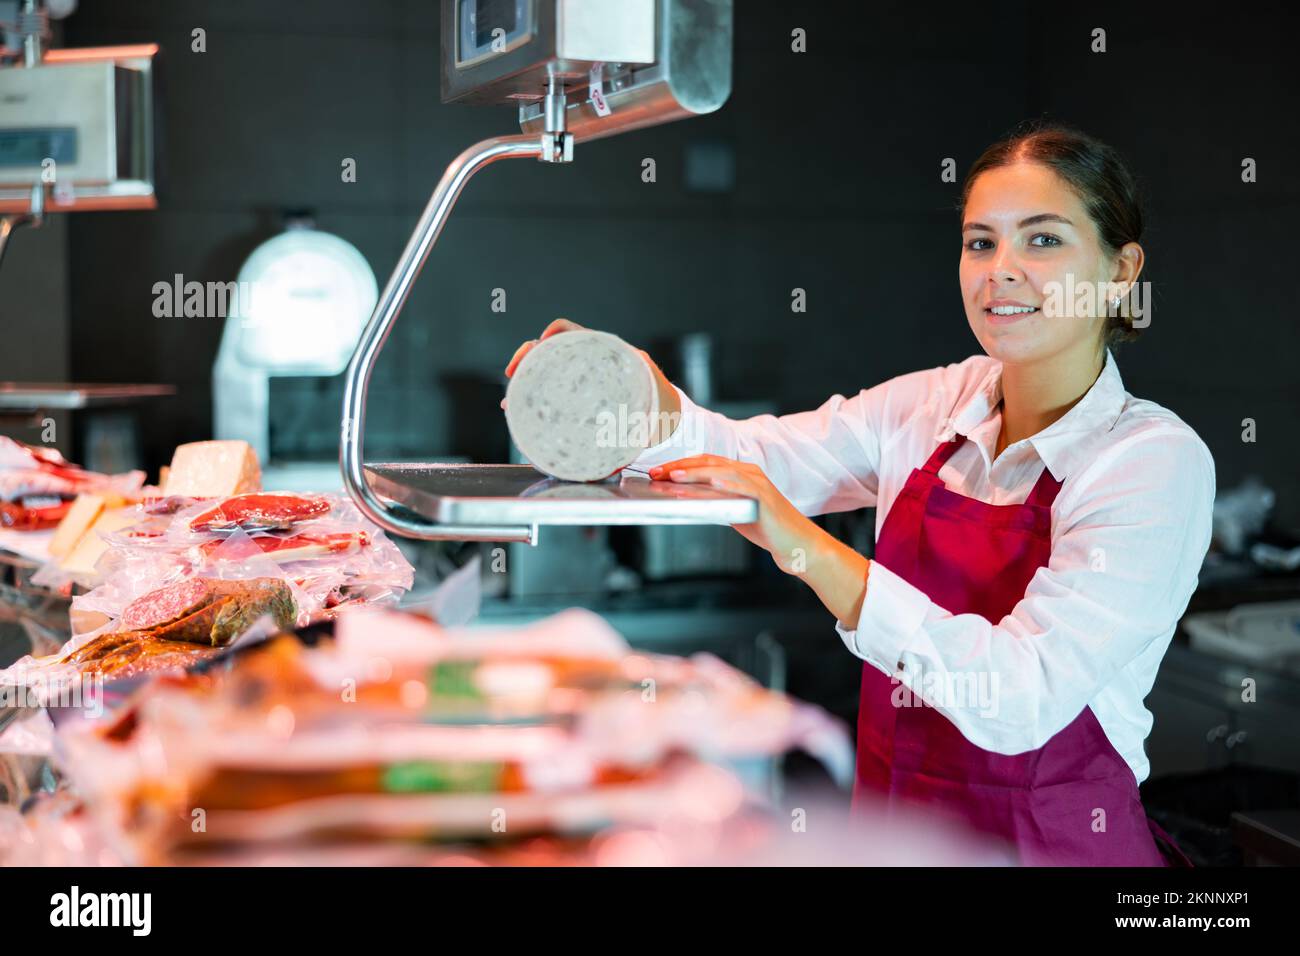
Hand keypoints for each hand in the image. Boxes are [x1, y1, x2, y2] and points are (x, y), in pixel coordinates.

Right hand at [499, 320, 681, 444]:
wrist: (671, 418)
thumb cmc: (660, 415)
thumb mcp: (646, 421)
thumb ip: (630, 438)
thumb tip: (610, 466)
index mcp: (610, 356)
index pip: (570, 331)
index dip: (550, 334)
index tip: (538, 345)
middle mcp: (594, 361)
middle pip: (551, 347)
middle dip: (527, 359)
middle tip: (513, 376)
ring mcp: (586, 375)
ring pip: (548, 368)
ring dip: (527, 381)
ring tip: (512, 403)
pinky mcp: (581, 392)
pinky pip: (554, 387)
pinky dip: (536, 397)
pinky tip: (522, 412)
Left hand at [648, 454, 816, 572]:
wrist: (796, 544)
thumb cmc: (766, 528)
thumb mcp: (733, 511)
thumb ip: (715, 501)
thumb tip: (686, 497)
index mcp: (740, 473)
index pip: (704, 462)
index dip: (679, 464)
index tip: (657, 472)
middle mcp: (749, 472)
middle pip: (709, 462)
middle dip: (679, 466)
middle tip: (656, 473)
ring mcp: (758, 483)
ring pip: (722, 472)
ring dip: (695, 473)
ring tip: (673, 477)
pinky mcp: (765, 498)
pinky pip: (742, 487)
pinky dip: (725, 484)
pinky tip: (709, 483)